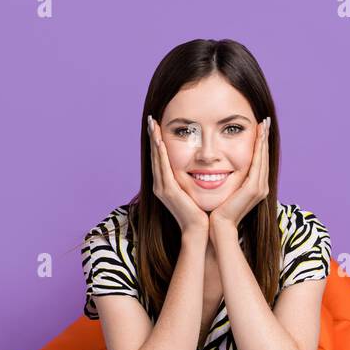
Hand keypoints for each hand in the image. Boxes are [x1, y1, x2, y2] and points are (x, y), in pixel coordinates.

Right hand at [148, 115, 208, 236]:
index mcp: (165, 185)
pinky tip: (160, 142)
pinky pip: (163, 169)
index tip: (157, 126)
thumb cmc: (199, 213)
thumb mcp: (192, 191)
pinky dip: (161, 154)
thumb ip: (189, 179)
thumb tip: (198, 167)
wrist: (198, 230)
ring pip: (156, 159)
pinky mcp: (168, 191)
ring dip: (154, 141)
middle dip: (153, 137)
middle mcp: (160, 186)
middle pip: (154, 156)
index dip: (157, 142)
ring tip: (152, 125)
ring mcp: (162, 189)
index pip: (159, 159)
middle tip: (151, 120)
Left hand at [210, 117, 269, 231]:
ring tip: (263, 124)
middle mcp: (261, 187)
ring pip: (263, 158)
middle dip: (264, 138)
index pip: (259, 161)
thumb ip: (229, 180)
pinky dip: (259, 149)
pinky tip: (258, 136)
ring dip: (263, 140)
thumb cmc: (218, 211)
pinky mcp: (254, 189)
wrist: (218, 227)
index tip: (259, 128)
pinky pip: (258, 164)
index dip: (260, 144)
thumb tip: (221, 167)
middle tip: (264, 121)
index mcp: (255, 188)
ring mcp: (260, 189)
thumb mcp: (226, 191)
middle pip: (264, 157)